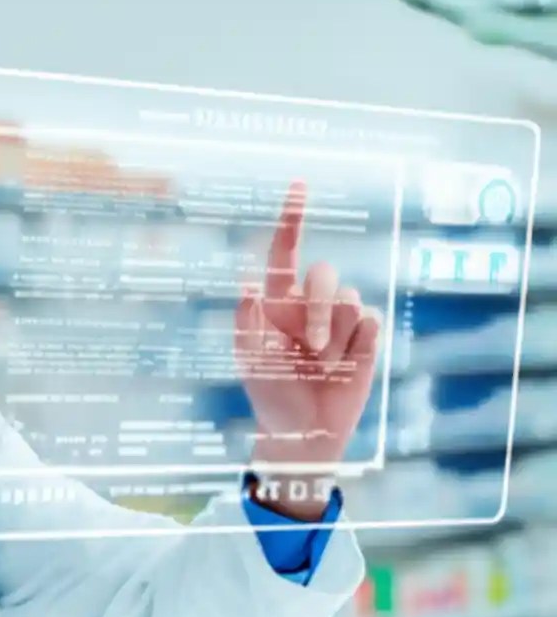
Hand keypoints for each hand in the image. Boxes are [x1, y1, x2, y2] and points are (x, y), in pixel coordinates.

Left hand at [233, 180, 382, 517]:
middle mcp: (308, 303)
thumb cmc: (270, 392)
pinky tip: (343, 365)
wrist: (304, 430)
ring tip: (322, 364)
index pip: (284, 251)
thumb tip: (247, 283)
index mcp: (277, 300)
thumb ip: (246, 322)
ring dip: (335, 335)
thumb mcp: (250, 360)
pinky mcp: (365, 335)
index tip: (300, 186)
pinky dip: (356, 345)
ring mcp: (339, 318)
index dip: (292, 218)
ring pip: (348, 298)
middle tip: (312, 349)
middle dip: (319, 308)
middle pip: (323, 273)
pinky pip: (369, 321)